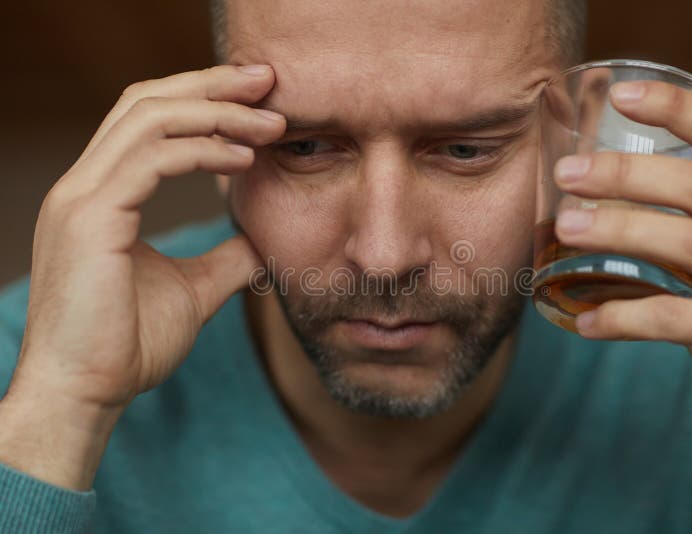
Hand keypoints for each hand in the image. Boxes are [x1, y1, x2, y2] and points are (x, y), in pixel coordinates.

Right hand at [0, 64, 283, 488]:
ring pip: (149, 118)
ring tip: (271, 123)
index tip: (258, 99)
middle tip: (267, 80)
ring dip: (217, 113)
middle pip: (147, 101)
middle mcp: (84, 184)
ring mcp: (82, 197)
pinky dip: (202, 149)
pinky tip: (243, 159)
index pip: (148, 119)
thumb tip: (261, 242)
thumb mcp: (193, 290)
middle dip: (211, 84)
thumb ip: (225, 258)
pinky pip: (151, 159)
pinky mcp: (90, 218)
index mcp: (101, 194)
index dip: (202, 98)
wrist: (86, 394)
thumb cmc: (128, 346)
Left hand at [551, 80, 691, 526]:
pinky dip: (622, 317)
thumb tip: (603, 197)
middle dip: (626, 173)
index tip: (621, 94)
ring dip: (617, 230)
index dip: (676, 109)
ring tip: (565, 229)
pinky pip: (673, 319)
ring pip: (687, 242)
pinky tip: (584, 321)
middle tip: (568, 173)